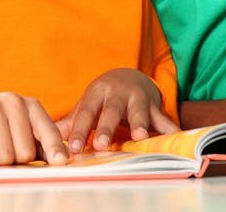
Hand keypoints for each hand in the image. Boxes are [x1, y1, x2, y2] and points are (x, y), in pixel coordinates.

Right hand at [0, 92, 67, 165]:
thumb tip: (61, 160)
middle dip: (15, 160)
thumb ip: (43, 146)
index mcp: (30, 104)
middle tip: (3, 148)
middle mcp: (12, 101)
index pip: (48, 132)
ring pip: (5, 157)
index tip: (60, 163)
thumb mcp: (22, 133)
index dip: (54, 150)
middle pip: (26, 153)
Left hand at [57, 68, 179, 153]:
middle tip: (100, 144)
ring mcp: (139, 99)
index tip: (73, 148)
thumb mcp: (88, 103)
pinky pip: (164, 119)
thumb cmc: (104, 97)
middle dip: (106, 128)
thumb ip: (72, 121)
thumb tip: (50, 137)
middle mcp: (119, 93)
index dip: (79, 130)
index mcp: (98, 92)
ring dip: (140, 123)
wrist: (130, 76)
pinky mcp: (156, 107)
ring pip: (140, 111)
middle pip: (112, 111)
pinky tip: (175, 138)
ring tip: (139, 137)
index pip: (86, 112)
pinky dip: (170, 130)